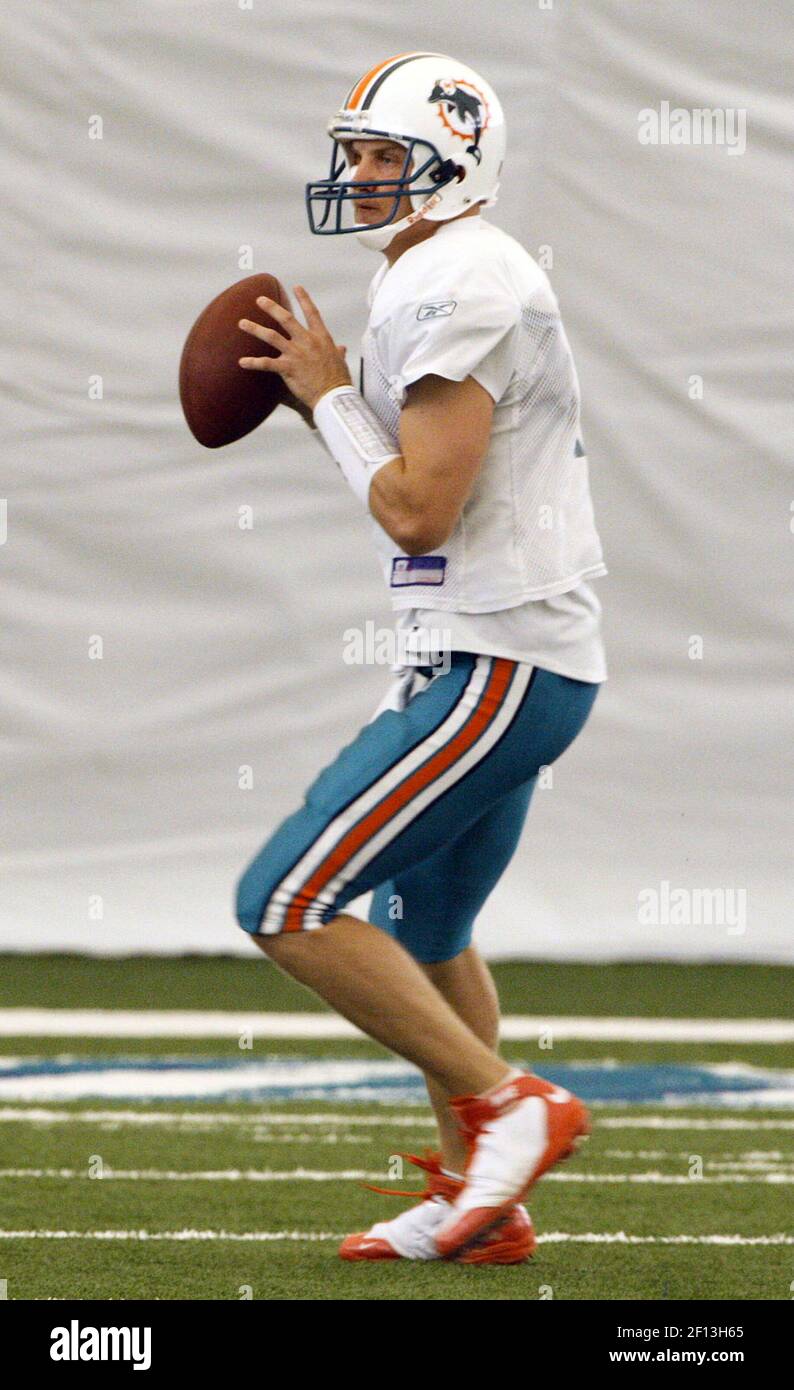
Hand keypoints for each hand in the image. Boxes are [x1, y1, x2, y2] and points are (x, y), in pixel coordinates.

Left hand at [238, 285, 351, 411]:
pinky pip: (267, 363)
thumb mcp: (340, 361)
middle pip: (286, 319)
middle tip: (259, 300)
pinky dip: (253, 362)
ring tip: (242, 323)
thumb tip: (342, 348)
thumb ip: (338, 352)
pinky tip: (242, 362)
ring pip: (271, 336)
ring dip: (255, 328)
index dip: (304, 299)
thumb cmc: (339, 380)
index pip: (312, 313)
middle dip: (271, 307)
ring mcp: (296, 354)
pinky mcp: (288, 368)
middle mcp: (307, 341)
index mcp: (321, 337)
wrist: (334, 395)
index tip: (296, 287)